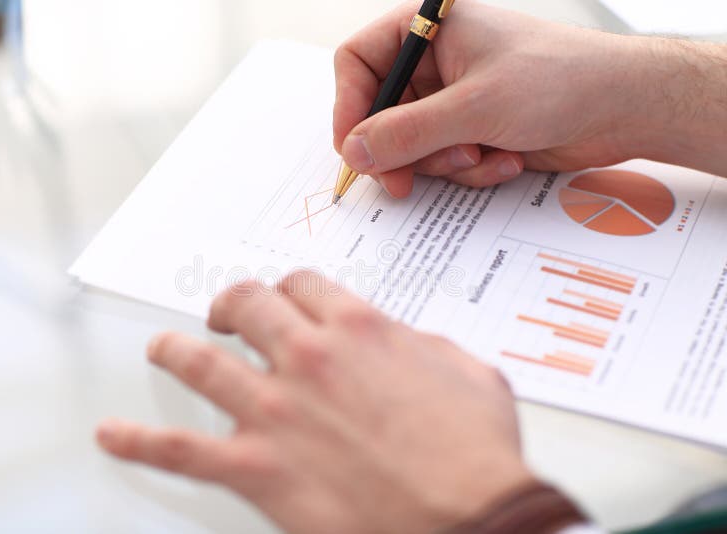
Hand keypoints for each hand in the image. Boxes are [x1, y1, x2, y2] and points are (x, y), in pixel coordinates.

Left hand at [97, 271, 533, 533]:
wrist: (470, 522)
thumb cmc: (474, 455)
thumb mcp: (469, 373)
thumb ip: (424, 345)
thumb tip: (405, 343)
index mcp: (358, 329)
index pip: (302, 284)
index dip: (289, 288)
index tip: (286, 298)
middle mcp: (307, 358)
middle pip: (245, 306)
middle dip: (231, 305)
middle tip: (226, 315)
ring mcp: (274, 411)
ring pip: (200, 362)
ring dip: (175, 350)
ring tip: (164, 348)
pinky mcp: (257, 467)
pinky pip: (180, 451)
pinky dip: (139, 442)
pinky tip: (114, 436)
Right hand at [334, 1, 726, 195]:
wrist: (625, 106)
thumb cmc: (559, 80)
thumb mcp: (474, 106)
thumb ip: (407, 132)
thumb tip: (354, 151)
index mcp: (428, 31)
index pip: (359, 63)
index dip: (349, 106)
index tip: (354, 149)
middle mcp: (435, 64)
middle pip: (380, 114)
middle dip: (400, 150)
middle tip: (405, 181)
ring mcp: (454, 100)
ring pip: (411, 146)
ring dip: (443, 164)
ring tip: (481, 156)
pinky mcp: (473, 132)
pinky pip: (445, 162)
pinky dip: (470, 170)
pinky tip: (505, 159)